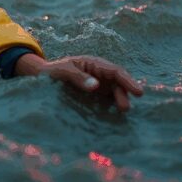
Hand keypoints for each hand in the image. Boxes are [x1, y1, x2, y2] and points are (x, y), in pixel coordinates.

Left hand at [15, 54, 143, 111]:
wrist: (43, 78)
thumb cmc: (52, 70)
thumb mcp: (62, 70)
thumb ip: (77, 77)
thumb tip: (96, 86)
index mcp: (95, 64)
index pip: (116, 71)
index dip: (128, 81)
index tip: (138, 92)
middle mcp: (100, 74)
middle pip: (118, 83)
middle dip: (124, 94)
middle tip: (125, 109)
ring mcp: (99, 86)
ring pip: (115, 93)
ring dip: (119, 102)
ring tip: (120, 113)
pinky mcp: (95, 97)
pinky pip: (107, 102)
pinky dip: (111, 109)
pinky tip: (113, 118)